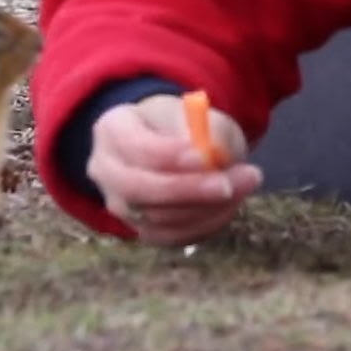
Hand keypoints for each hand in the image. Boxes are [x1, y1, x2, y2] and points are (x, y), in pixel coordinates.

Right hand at [88, 93, 263, 245]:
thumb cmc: (183, 126)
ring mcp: (119, 204)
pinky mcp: (140, 228)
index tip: (206, 156)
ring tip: (244, 184)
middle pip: (137, 189)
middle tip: (229, 184)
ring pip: (157, 218)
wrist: (173, 147)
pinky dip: (204, 224)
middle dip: (187, 190)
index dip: (168, 156)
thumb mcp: (199, 114)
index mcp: (112, 129)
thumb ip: (207, 130)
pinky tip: (230, 203)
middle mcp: (106, 170)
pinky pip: (171, 236)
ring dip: (206, 207)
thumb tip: (216, 156)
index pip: (133, 147)